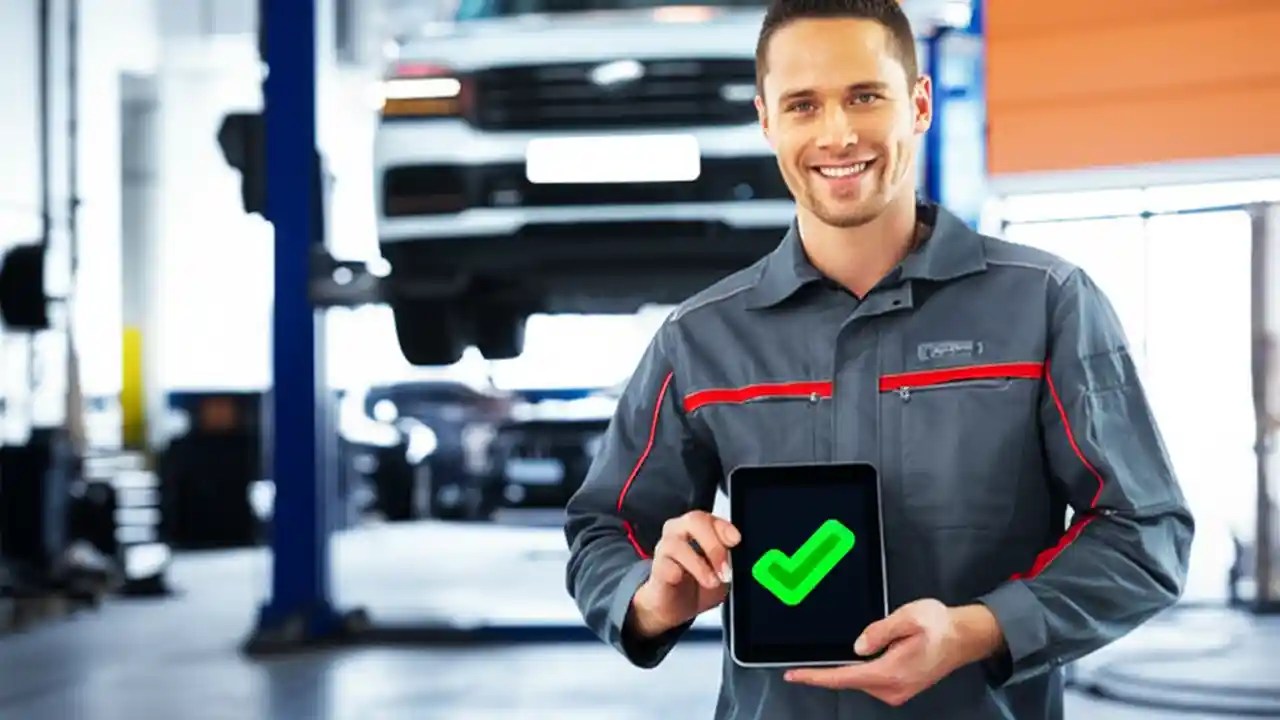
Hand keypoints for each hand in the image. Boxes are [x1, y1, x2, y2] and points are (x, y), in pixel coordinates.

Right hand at [629, 511, 740, 637]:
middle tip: (725, 568)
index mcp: (699, 528)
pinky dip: (678, 574)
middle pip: (695, 521)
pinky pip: (666, 566)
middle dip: (714, 545)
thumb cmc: (697, 584)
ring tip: (712, 582)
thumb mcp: (722, 572)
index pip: (711, 518)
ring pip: (678, 543)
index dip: (724, 528)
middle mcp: (679, 531)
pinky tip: (685, 582)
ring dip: (699, 565)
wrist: (673, 607)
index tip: (736, 541)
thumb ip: (731, 561)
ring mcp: (665, 548)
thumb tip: (744, 558)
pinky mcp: (657, 568)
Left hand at [784, 600, 1003, 706]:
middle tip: (807, 658)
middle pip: (849, 680)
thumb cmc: (939, 625)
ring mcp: (897, 692)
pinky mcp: (900, 688)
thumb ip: (879, 631)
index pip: (844, 677)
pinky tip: (859, 657)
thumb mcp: (908, 617)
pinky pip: (870, 679)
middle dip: (827, 669)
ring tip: (841, 652)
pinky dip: (858, 670)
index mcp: (891, 672)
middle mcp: (892, 689)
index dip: (816, 676)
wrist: (965, 638)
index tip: (793, 674)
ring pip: (859, 680)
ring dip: (846, 668)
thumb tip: (857, 647)